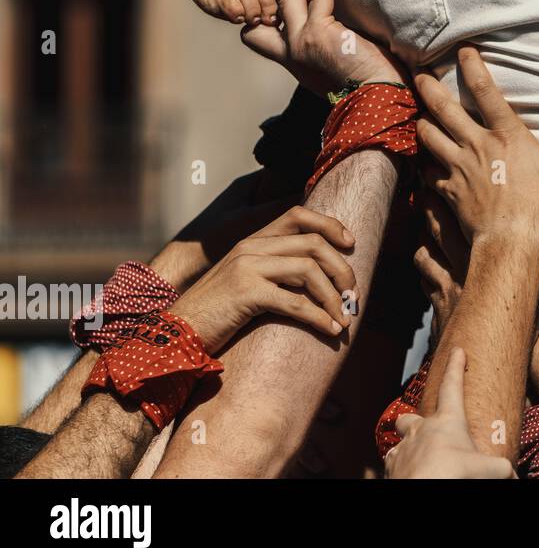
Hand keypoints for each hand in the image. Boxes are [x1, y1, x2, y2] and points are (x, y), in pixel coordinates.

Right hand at [170, 206, 356, 351]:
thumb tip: (317, 275)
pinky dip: (320, 317)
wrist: (176, 333)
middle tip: (353, 295)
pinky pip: (296, 302)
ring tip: (345, 317)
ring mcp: (247, 267)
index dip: (330, 225)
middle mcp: (250, 247)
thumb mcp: (246, 281)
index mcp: (252, 240)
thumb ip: (274, 269)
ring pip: (309, 270)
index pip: (298, 215)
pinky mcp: (245, 293)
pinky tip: (332, 330)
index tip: (351, 244)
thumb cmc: (217, 313)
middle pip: (313, 243)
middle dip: (341, 269)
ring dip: (334, 296)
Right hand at [241, 0, 402, 94]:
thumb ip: (332, 46)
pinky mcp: (318, 33)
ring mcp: (301, 41)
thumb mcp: (342, 68)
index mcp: (295, 62)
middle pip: (278, 1)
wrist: (380, 103)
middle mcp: (292, 52)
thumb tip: (343, 24)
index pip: (259, 35)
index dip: (264, 9)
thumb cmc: (372, 86)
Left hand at [385, 348, 516, 479]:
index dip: (455, 367)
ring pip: (399, 440)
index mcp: (447, 422)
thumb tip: (514, 475)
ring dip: (408, 446)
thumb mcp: (489, 469)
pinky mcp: (391, 468)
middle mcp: (421, 430)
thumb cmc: (455, 474)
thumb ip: (503, 468)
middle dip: (413, 419)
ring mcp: (403, 448)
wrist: (420, 491)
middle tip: (424, 429)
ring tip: (419, 458)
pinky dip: (401, 466)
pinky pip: (393, 462)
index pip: (453, 386)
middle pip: (410, 416)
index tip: (457, 350)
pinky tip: (410, 473)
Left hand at [414, 46, 538, 242]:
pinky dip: (428, 168)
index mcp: (506, 135)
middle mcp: (477, 146)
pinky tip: (428, 168)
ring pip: (430, 138)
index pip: (485, 91)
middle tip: (419, 76)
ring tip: (420, 117)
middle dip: (430, 90)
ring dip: (424, 125)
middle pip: (444, 110)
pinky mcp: (450, 192)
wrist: (512, 243)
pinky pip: (431, 174)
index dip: (472, 67)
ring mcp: (459, 170)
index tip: (462, 50)